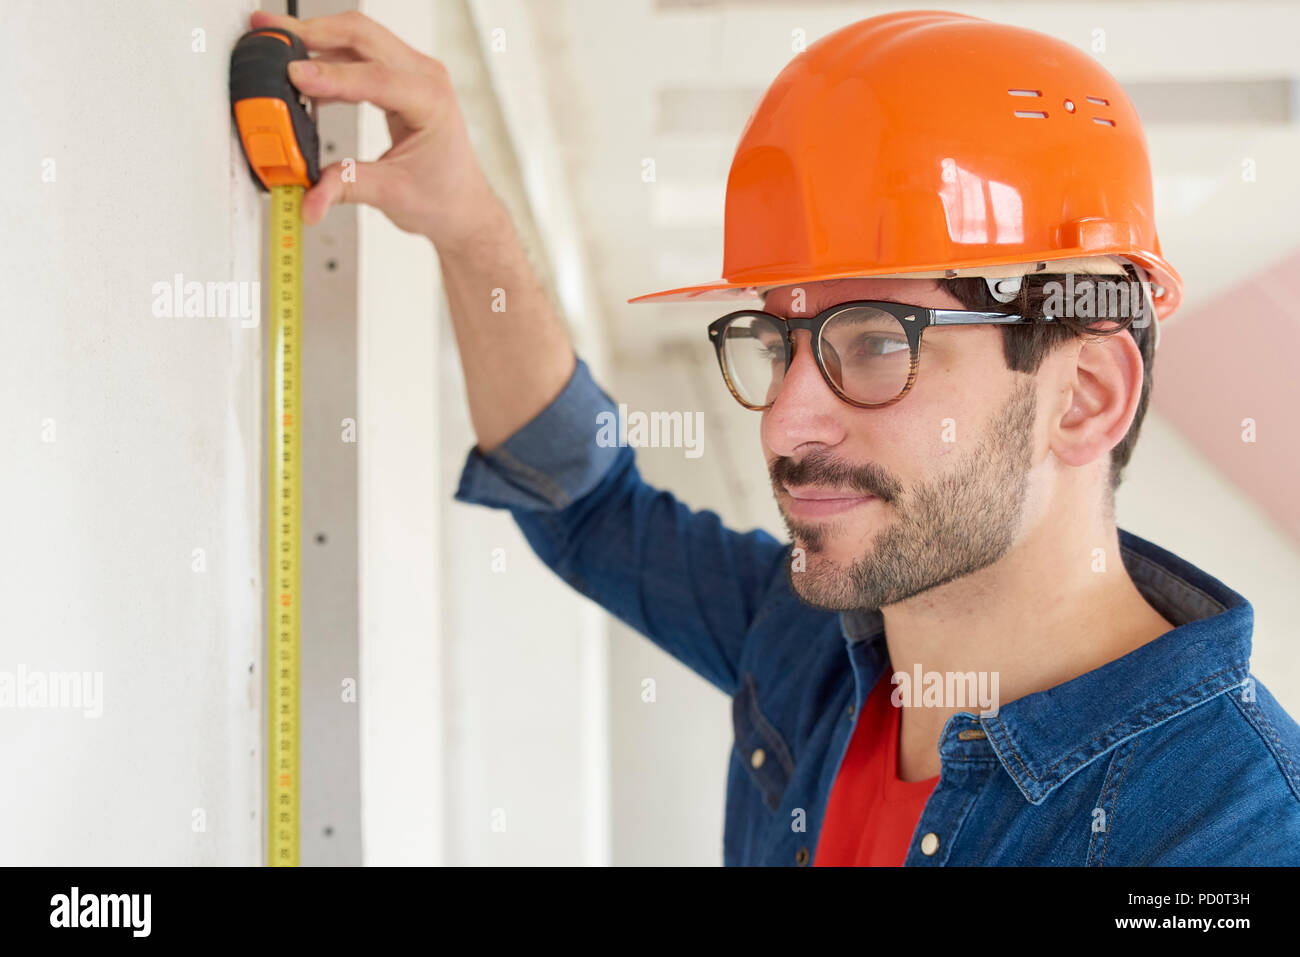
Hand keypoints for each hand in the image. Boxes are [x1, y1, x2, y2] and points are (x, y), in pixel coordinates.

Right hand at [248, 9, 496, 248]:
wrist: (462, 205)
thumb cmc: (443, 198)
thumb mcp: (392, 195)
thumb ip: (345, 188)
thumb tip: (309, 197)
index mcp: (431, 102)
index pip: (376, 77)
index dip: (332, 75)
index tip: (293, 74)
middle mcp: (425, 77)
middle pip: (363, 35)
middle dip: (314, 32)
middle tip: (270, 32)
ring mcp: (414, 72)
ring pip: (358, 36)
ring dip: (316, 37)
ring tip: (276, 42)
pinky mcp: (399, 77)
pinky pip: (359, 54)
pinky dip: (327, 57)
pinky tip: (301, 74)